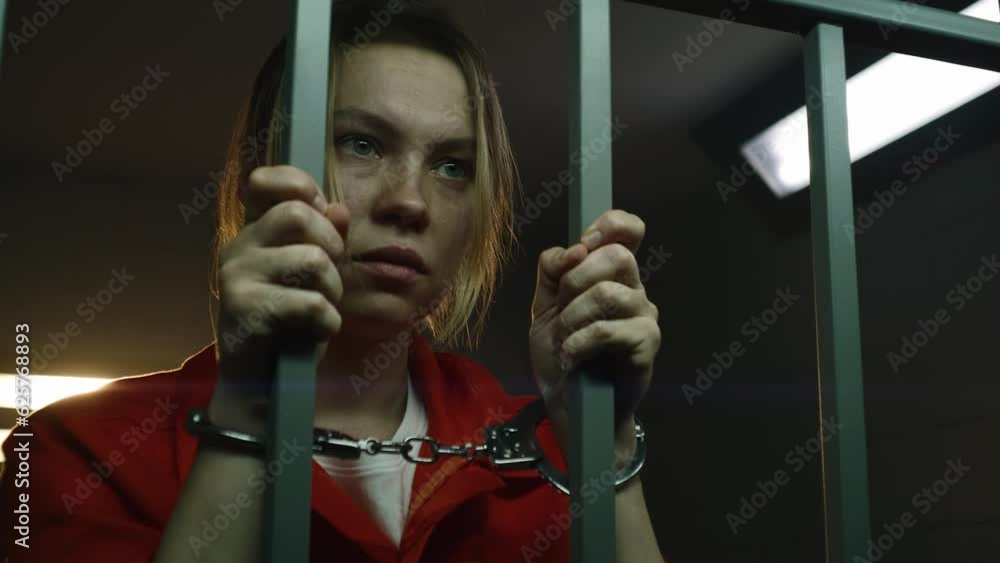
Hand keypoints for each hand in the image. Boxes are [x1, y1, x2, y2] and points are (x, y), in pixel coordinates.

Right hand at [210, 165, 349, 430]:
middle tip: (330, 277)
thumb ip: (325, 240)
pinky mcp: (245, 311)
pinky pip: (311, 303)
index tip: (319, 212)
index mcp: (254, 234)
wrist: (264, 386)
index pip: (265, 181)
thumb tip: (338, 208)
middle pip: (298, 215)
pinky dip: (327, 322)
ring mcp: (236, 278)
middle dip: (332, 246)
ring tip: (322, 309)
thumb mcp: (313, 278)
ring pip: (313, 260)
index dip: (300, 186)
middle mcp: (238, 248)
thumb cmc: (291, 326)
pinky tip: (315, 333)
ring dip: (333, 290)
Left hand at [528, 210, 659, 461]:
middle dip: (575, 279)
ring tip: (564, 339)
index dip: (607, 226)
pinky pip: (607, 330)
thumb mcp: (543, 307)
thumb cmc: (562, 353)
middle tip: (562, 307)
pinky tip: (572, 357)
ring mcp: (644, 316)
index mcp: (612, 274)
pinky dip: (579, 343)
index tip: (582, 246)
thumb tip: (572, 249)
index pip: (627, 229)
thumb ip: (550, 271)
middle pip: (616, 257)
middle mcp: (634, 289)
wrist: (570, 405)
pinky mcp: (646, 345)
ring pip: (607, 293)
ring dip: (572, 317)